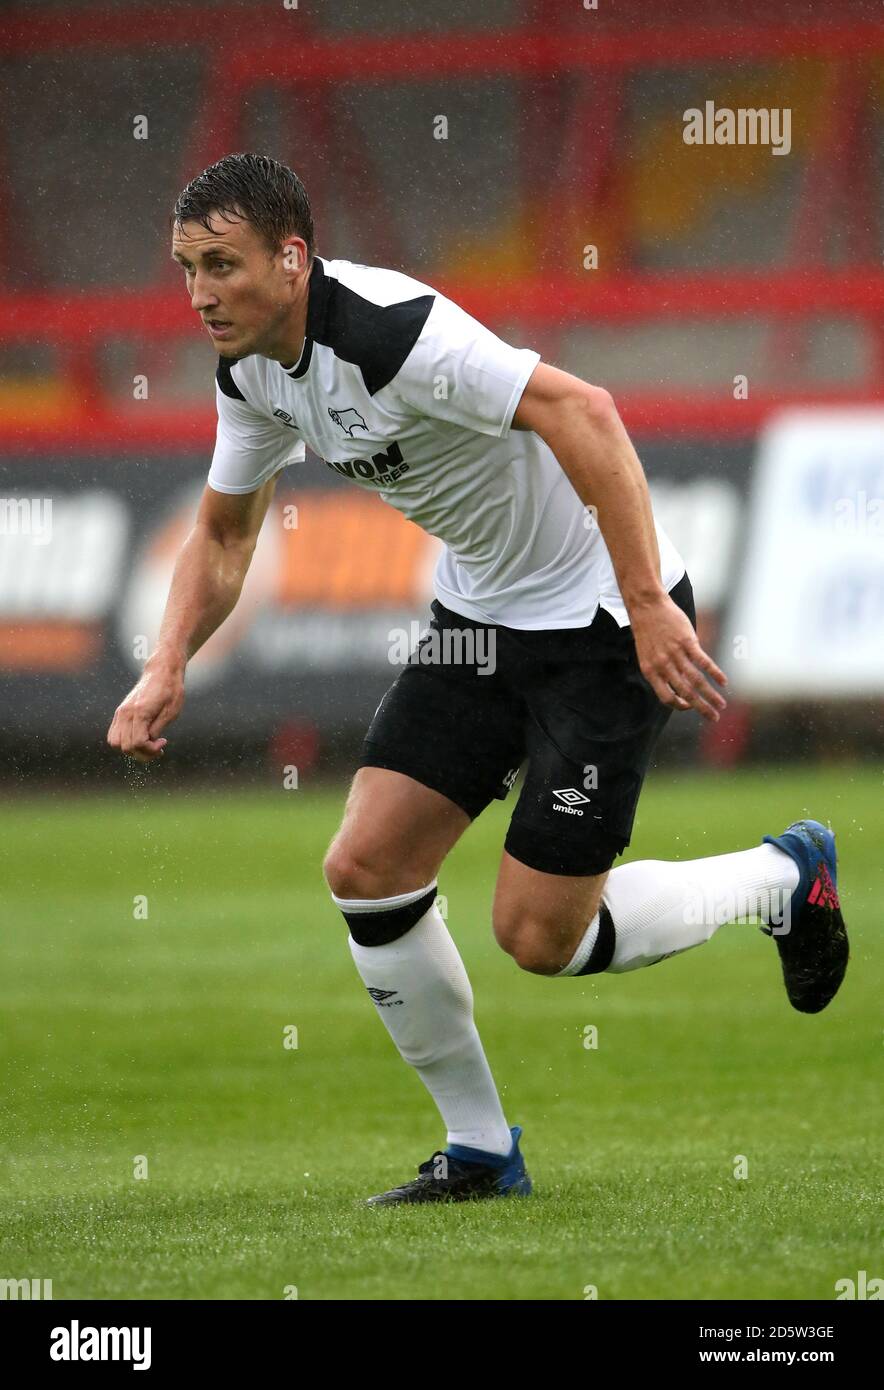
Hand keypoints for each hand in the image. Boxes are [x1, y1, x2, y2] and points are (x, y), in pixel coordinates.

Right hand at [107, 656, 185, 761]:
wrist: (161, 672)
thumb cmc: (170, 691)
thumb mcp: (170, 713)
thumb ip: (157, 730)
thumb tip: (148, 744)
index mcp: (139, 712)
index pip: (137, 743)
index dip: (151, 750)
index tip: (164, 742)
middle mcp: (125, 713)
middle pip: (125, 746)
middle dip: (142, 753)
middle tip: (158, 748)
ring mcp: (120, 712)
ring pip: (115, 743)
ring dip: (132, 749)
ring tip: (148, 745)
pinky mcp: (120, 712)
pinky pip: (114, 735)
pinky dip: (125, 742)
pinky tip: (140, 738)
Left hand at [629, 593, 726, 721]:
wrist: (647, 606)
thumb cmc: (648, 631)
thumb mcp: (647, 654)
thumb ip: (661, 670)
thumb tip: (677, 684)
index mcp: (650, 672)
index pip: (666, 697)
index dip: (679, 706)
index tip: (690, 707)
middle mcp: (662, 666)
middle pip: (685, 693)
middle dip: (701, 708)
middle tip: (714, 718)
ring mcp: (675, 654)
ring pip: (696, 681)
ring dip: (711, 695)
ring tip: (721, 705)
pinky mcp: (687, 642)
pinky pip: (703, 662)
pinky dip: (715, 673)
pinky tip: (724, 682)